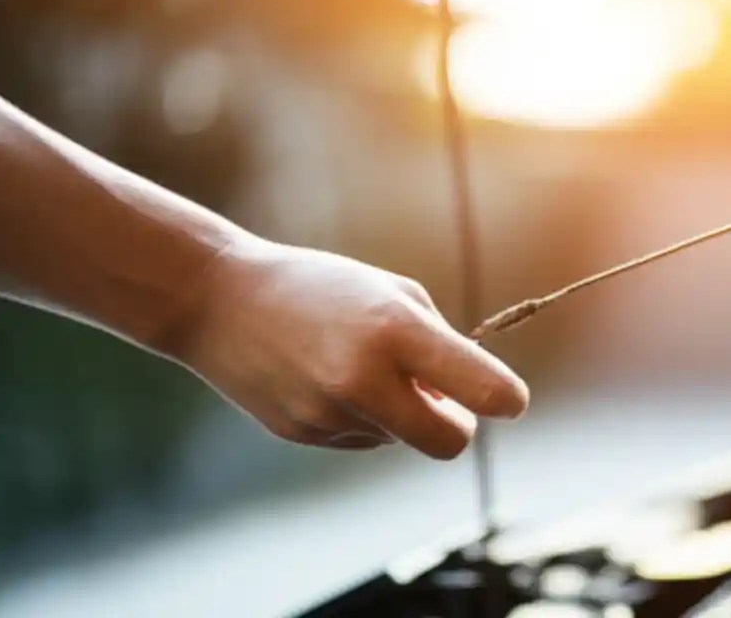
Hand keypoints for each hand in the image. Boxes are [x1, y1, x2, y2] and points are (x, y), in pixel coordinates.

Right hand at [169, 238, 528, 457]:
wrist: (221, 300)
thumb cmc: (323, 287)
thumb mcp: (392, 293)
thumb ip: (439, 344)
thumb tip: (466, 398)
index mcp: (396, 331)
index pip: (482, 390)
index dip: (506, 400)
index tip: (508, 400)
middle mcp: (364, 379)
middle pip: (449, 442)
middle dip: (457, 426)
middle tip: (444, 400)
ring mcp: (331, 413)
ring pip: (401, 438)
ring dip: (398, 412)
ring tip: (355, 363)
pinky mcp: (304, 434)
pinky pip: (361, 438)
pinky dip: (361, 416)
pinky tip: (325, 378)